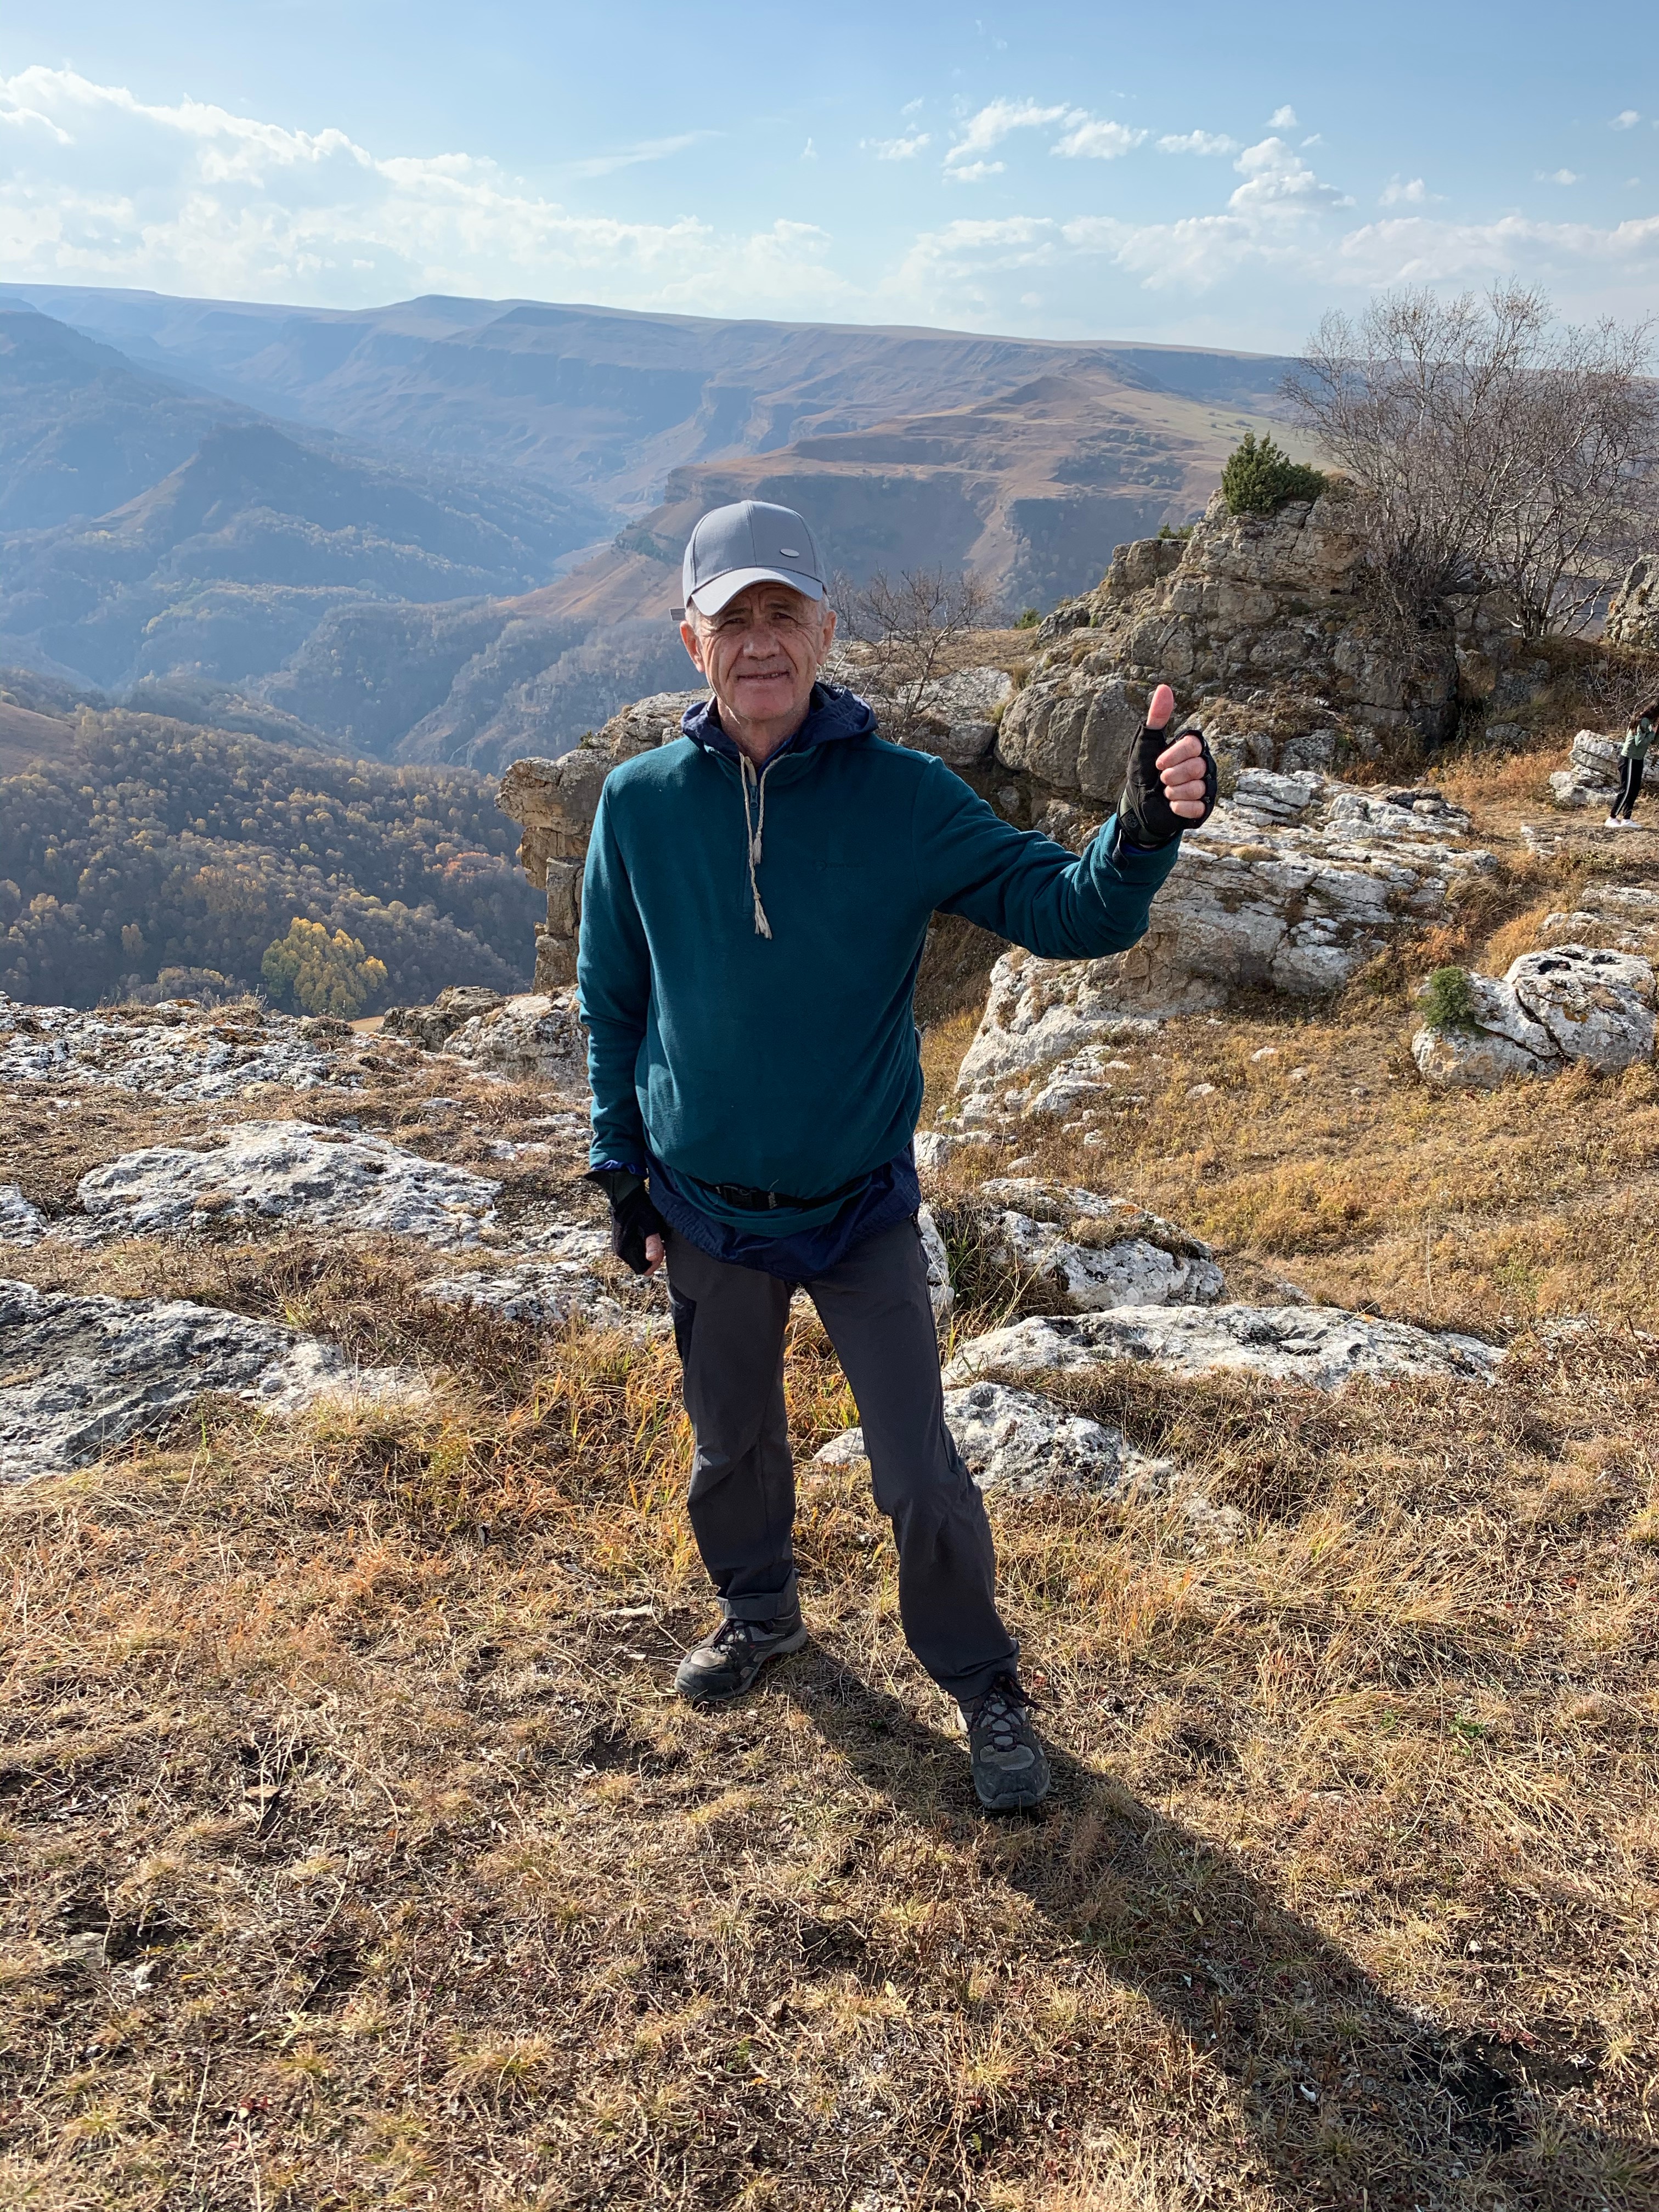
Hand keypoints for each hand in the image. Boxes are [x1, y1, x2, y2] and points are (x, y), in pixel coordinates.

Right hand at [584, 1169, 667, 1275]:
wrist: (625, 1195)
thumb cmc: (639, 1208)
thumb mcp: (650, 1223)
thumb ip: (652, 1242)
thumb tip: (652, 1259)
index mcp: (625, 1250)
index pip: (643, 1269)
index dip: (655, 1262)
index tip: (661, 1248)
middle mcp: (619, 1251)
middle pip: (640, 1265)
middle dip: (651, 1256)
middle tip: (659, 1241)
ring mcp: (618, 1247)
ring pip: (638, 1258)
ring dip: (647, 1251)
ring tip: (653, 1236)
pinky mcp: (620, 1242)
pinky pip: (634, 1251)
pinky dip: (642, 1246)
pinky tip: (646, 1234)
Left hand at [1116, 682, 1217, 847]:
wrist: (1138, 805)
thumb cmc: (1143, 771)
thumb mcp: (1146, 743)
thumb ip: (1156, 717)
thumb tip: (1164, 687)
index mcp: (1191, 748)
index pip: (1193, 744)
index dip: (1175, 755)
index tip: (1158, 763)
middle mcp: (1203, 765)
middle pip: (1198, 766)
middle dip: (1173, 774)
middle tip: (1162, 778)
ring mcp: (1205, 787)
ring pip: (1199, 787)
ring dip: (1175, 791)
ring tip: (1165, 792)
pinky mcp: (1203, 808)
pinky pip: (1199, 807)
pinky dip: (1180, 807)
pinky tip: (1171, 805)